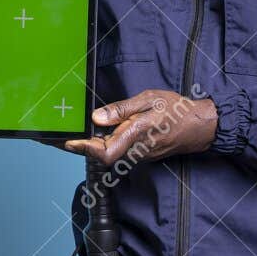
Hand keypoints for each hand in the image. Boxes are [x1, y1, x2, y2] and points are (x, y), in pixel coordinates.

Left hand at [59, 89, 217, 165]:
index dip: (85, 149)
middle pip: (102, 155)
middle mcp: (136, 151)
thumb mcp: (149, 100)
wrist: (199, 127)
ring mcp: (138, 155)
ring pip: (108, 154)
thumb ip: (122, 110)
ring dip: (89, 147)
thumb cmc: (177, 111)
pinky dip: (101, 145)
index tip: (67, 142)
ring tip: (69, 136)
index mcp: (137, 135)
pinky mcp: (140, 155)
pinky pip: (117, 152)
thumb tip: (97, 117)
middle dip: (79, 147)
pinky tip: (93, 136)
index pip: (105, 151)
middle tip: (57, 139)